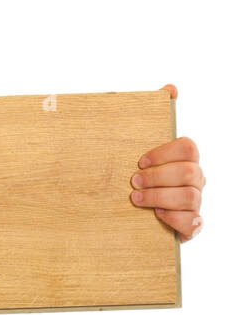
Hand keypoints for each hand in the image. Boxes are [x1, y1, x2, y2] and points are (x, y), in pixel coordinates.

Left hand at [130, 85, 203, 242]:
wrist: (120, 212)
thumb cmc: (130, 172)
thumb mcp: (130, 142)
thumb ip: (144, 113)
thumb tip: (172, 88)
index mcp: (182, 158)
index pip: (188, 147)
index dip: (164, 153)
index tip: (139, 160)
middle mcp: (194, 179)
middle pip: (190, 173)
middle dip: (159, 177)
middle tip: (133, 181)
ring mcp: (194, 203)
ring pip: (190, 197)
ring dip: (159, 197)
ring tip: (135, 198)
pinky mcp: (191, 226)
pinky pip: (193, 222)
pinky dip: (174, 218)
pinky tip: (155, 216)